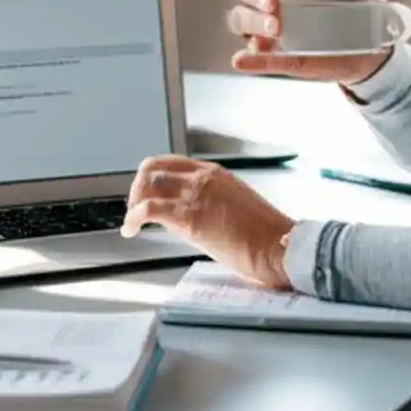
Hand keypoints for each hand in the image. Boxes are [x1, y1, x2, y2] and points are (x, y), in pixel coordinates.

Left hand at [121, 156, 293, 289]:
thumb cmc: (264, 235)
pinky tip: (131, 230)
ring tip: (132, 222)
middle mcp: (203, 178)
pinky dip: (133, 218)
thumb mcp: (233, 207)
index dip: (150, 178)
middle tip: (135, 208)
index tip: (145, 194)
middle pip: (152, 169)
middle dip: (137, 188)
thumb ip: (204, 204)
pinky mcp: (190, 217)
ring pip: (147, 187)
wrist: (279, 247)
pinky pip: (149, 209)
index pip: (170, 163)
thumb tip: (176, 215)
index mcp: (215, 173)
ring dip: (133, 205)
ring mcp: (196, 195)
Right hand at [226, 0, 409, 83]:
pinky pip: (259, 59)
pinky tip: (240, 61)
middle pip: (244, 5)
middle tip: (275, 17)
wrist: (368, 51)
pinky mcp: (281, 59)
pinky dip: (249, 60)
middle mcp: (273, 11)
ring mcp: (273, 37)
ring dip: (251, 29)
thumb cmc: (357, 18)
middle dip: (253, 8)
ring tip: (272, 34)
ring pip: (244, 27)